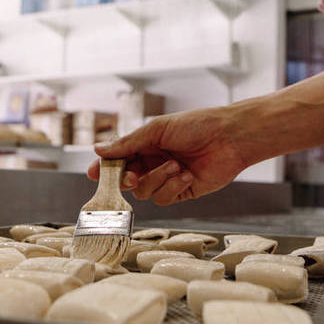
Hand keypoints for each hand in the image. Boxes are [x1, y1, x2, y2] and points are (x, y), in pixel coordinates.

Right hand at [87, 108, 251, 205]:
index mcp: (145, 145)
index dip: (105, 168)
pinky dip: (172, 187)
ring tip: (175, 165)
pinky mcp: (181, 192)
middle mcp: (153, 163)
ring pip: (144, 192)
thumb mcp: (157, 129)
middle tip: (131, 177)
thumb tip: (98, 150)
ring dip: (157, 179)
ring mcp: (166, 179)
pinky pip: (163, 198)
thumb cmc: (196, 125)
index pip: (118, 160)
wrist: (229, 138)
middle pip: (126, 180)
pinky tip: (186, 175)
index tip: (93, 174)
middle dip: (126, 180)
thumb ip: (128, 143)